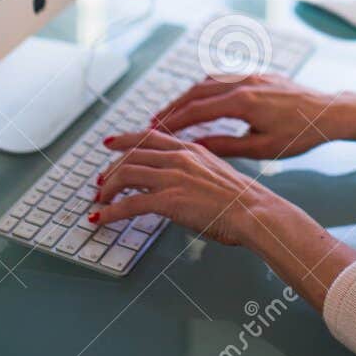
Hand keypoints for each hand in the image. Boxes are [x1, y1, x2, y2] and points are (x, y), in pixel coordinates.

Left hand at [89, 129, 283, 245]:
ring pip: (125, 174)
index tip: (110, 143)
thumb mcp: (216, 173)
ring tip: (100, 202)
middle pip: (131, 155)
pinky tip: (101, 218)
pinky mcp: (169, 200)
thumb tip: (179, 183)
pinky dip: (110, 212)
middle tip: (100, 184)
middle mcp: (179, 158)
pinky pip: (129, 204)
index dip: (125, 139)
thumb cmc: (243, 201)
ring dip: (107, 189)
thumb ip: (194, 172)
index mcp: (191, 149)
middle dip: (110, 170)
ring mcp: (173, 177)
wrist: (255, 212)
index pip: (149, 136)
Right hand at [140, 74, 348, 158]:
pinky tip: (201, 98)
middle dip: (174, 106)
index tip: (154, 130)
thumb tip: (195, 147)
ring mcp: (252, 75)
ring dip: (188, 95)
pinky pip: (224, 76)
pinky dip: (206, 87)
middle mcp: (244, 82)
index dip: (173, 120)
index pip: (197, 109)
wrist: (330, 113)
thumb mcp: (262, 148)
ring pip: (209, 80)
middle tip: (154, 122)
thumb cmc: (301, 134)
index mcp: (244, 101)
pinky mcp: (259, 74)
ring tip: (173, 112)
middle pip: (197, 91)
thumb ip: (225, 146)